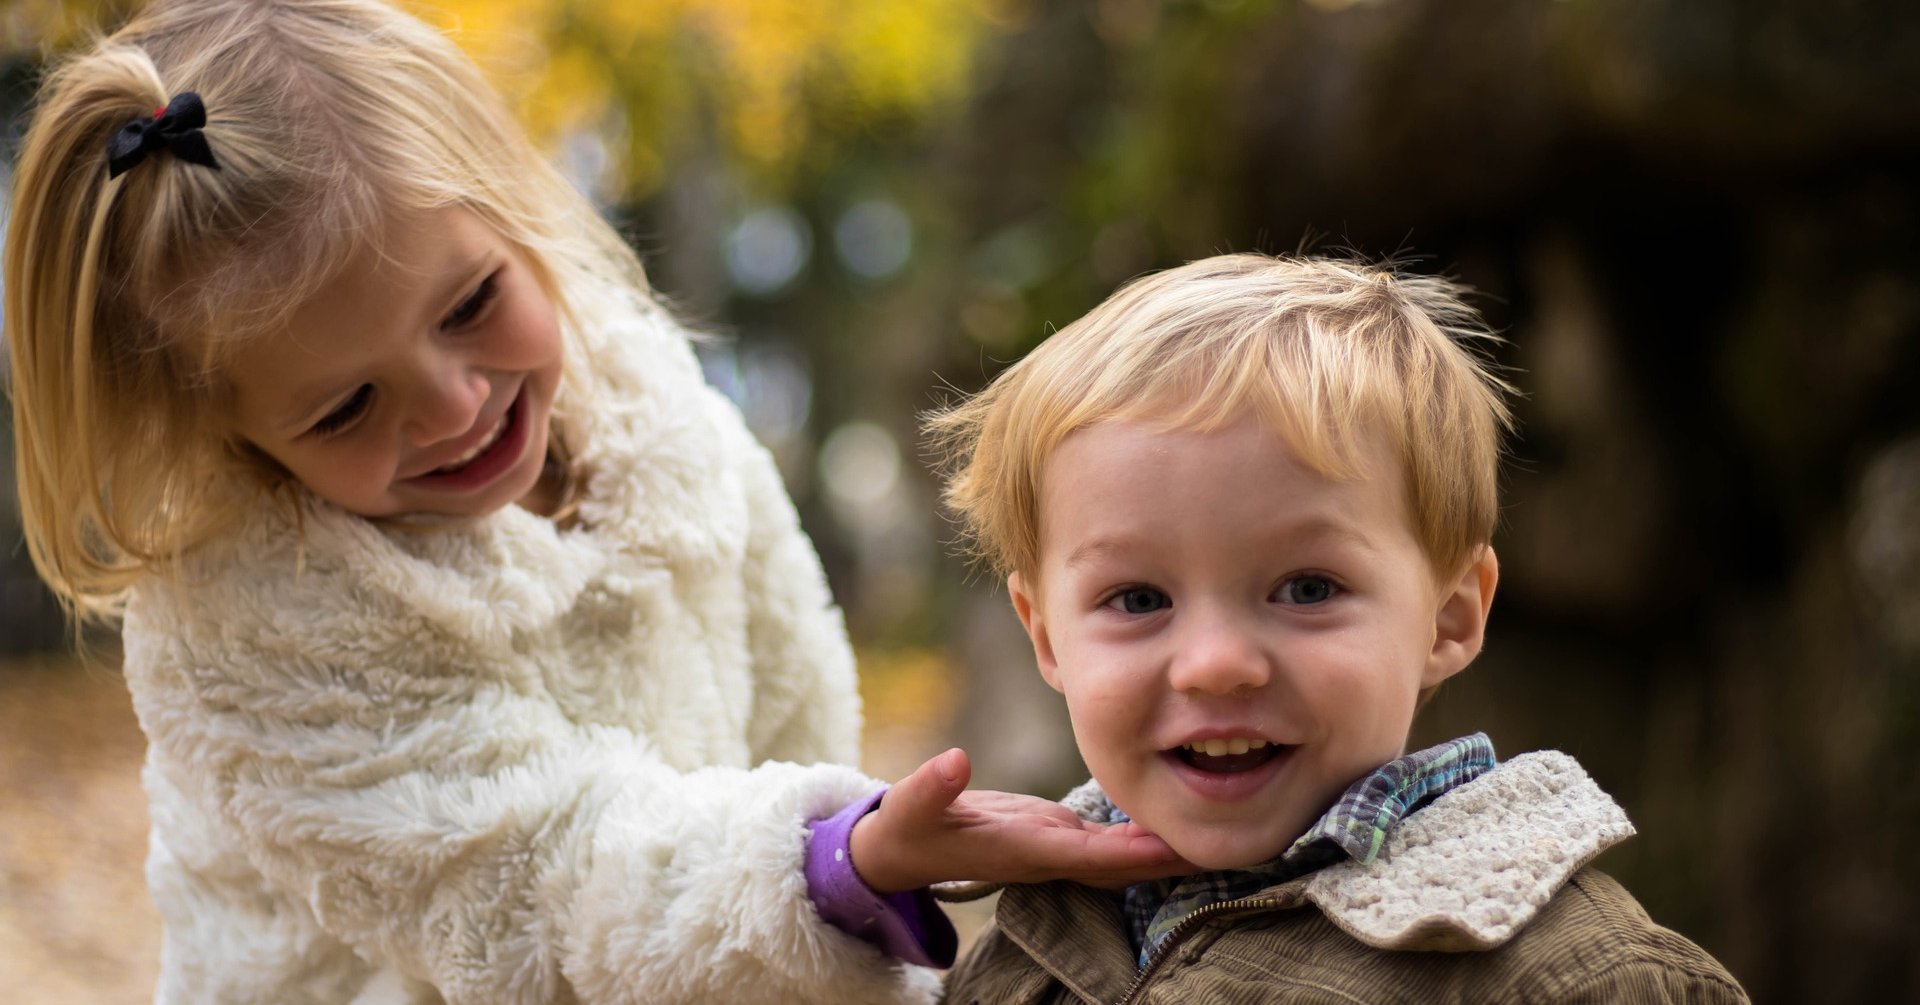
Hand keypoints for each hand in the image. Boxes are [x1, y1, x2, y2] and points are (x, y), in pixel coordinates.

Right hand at [847, 748, 1195, 893]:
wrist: (904, 850)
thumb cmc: (907, 829)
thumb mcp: (910, 806)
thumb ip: (928, 787)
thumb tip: (952, 760)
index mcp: (1025, 851)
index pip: (1090, 857)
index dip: (1134, 853)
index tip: (1178, 841)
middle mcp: (1051, 856)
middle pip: (1126, 865)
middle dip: (1174, 857)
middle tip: (1234, 840)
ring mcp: (1058, 847)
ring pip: (1125, 854)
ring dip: (1169, 845)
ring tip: (1225, 825)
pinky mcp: (1058, 833)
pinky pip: (1114, 840)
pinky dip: (1147, 832)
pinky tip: (1180, 813)